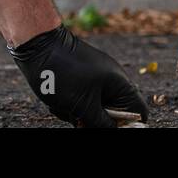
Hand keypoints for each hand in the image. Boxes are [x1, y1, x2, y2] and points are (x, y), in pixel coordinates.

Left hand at [9, 24, 149, 127]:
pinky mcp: (80, 80)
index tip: (107, 128)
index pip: (138, 112)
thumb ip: (101, 123)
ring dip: (79, 114)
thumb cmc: (64, 74)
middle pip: (112, 115)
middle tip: (78, 118)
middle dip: (94, 121)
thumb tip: (113, 131)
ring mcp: (95, 80)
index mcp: (120, 84)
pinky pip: (80, 102)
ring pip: (93, 110)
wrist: (39, 47)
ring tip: (64, 105)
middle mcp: (111, 81)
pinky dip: (70, 106)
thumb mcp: (83, 105)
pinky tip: (57, 101)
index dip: (129, 126)